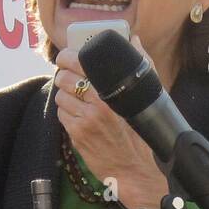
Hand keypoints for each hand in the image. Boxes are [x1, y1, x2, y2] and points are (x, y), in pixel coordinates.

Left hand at [55, 44, 168, 208]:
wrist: (134, 168)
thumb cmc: (143, 131)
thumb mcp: (148, 96)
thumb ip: (142, 64)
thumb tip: (133, 40)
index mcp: (113, 92)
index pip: (79, 63)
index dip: (68, 57)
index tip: (67, 56)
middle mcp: (97, 105)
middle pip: (64, 78)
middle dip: (65, 76)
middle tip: (71, 77)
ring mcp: (84, 121)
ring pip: (60, 96)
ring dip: (66, 95)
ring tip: (78, 99)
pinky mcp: (76, 135)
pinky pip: (61, 114)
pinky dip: (67, 112)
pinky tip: (79, 115)